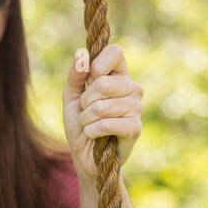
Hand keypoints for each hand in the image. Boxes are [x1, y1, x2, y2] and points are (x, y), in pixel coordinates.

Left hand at [63, 43, 142, 182]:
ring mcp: (136, 107)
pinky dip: (92, 131)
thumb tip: (81, 56)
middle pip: (104, 82)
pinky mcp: (135, 128)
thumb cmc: (80, 124)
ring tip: (90, 125)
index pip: (115, 52)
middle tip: (86, 112)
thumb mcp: (71, 97)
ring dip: (86, 119)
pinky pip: (107, 124)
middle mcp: (132, 88)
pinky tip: (94, 135)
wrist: (85, 156)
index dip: (97, 65)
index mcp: (119, 75)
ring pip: (102, 106)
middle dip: (85, 102)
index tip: (89, 80)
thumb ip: (75, 76)